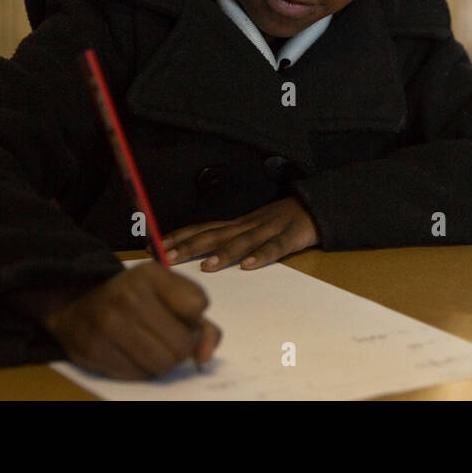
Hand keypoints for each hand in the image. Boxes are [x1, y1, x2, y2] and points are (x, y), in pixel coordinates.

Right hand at [37, 264, 220, 379]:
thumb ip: (199, 321)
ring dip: (163, 361)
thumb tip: (206, 356)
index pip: (197, 305)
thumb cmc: (131, 297)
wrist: (75, 302)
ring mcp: (109, 325)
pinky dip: (141, 369)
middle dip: (181, 346)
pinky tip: (130, 353)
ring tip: (148, 345)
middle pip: (183, 345)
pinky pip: (139, 375)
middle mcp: (129, 297)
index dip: (193, 317)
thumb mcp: (167, 292)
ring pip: (164, 365)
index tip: (179, 314)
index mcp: (151, 274)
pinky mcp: (94, 351)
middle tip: (164, 336)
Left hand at [162, 197, 320, 270]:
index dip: (179, 237)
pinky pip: (275, 247)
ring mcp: (270, 229)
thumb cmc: (281, 222)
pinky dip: (262, 255)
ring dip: (224, 253)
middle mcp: (249, 224)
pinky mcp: (291, 237)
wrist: (317, 206)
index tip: (155, 246)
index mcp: (237, 224)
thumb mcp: (252, 228)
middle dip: (190, 246)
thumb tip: (198, 255)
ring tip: (207, 266)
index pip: (202, 228)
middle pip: (215, 235)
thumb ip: (230, 239)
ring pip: (243, 241)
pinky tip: (250, 266)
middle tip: (166, 257)